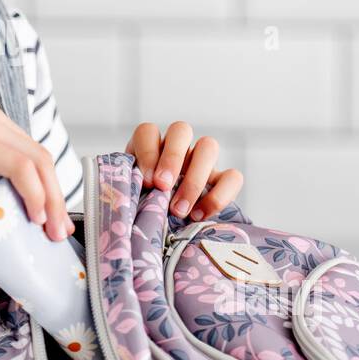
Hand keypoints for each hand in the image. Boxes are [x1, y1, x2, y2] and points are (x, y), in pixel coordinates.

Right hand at [0, 96, 74, 242]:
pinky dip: (32, 192)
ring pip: (36, 160)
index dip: (47, 185)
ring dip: (50, 199)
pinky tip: (35, 213)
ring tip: (51, 230)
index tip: (52, 217)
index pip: (29, 151)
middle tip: (60, 231)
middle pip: (39, 155)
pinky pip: (17, 166)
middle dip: (56, 196)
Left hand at [124, 121, 242, 221]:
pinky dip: (219, 196)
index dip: (147, 151)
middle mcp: (177, 148)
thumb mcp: (130, 195)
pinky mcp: (221, 181)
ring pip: (209, 146)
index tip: (146, 180)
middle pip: (181, 130)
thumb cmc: (139, 208)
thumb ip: (128, 189)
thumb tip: (125, 194)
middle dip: (172, 158)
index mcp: (149, 146)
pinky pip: (233, 177)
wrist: (157, 229)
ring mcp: (201, 162)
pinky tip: (199, 215)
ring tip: (179, 210)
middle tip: (162, 187)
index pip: (148, 131)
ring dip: (194, 178)